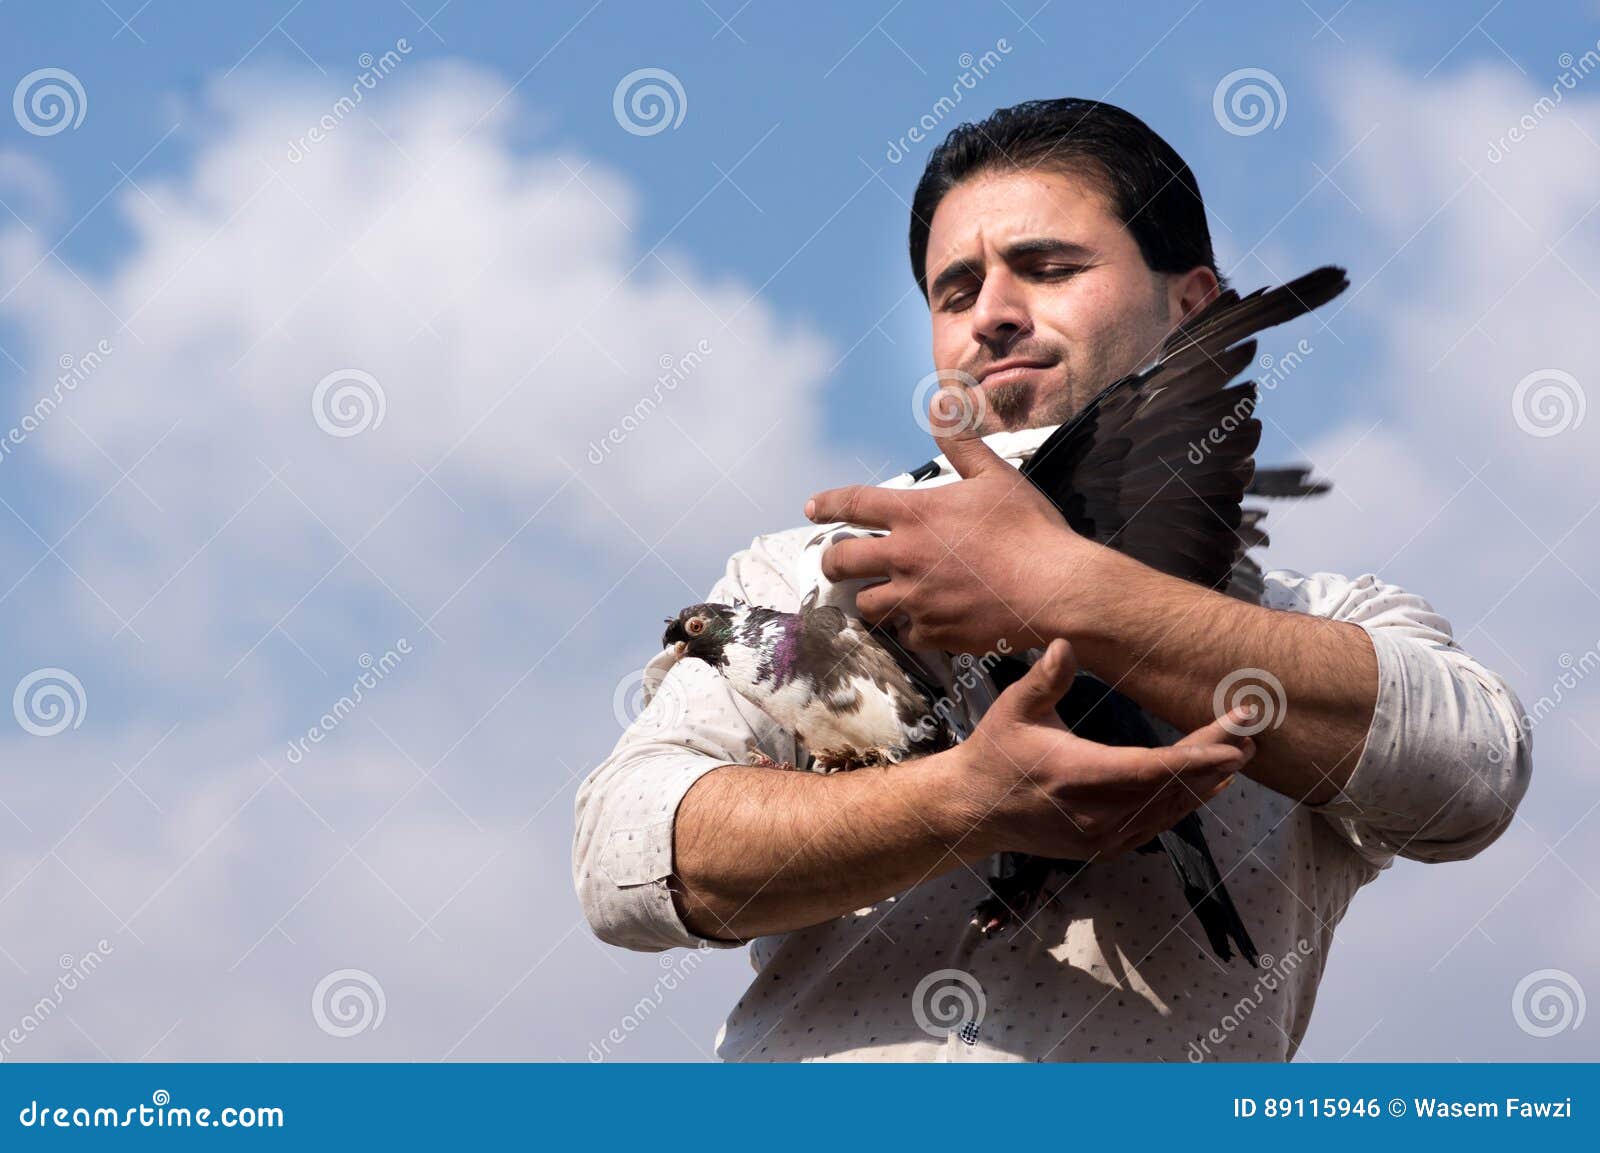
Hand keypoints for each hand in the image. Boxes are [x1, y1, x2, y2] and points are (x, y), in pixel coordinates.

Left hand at [804, 395, 1100, 653]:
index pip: (853, 504)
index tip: (811, 509)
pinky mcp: (933, 632)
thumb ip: (961, 441)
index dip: (827, 504)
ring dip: (869, 597)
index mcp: (915, 514)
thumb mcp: (995, 476)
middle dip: (832, 562)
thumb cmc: (1029, 529)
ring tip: (879, 594)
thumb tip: (940, 399)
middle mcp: (904, 556)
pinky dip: (908, 627)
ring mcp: (915, 598)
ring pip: (866, 604)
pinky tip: (920, 621)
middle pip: (841, 561)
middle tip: (836, 564)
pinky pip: (904, 634)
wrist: (1055, 589)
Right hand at [933, 639, 1253, 860]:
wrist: (974, 811)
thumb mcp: (1014, 710)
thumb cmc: (996, 752)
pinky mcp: (1106, 847)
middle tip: (1252, 732)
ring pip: (1171, 810)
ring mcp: (1104, 837)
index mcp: (1078, 777)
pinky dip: (1186, 802)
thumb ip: (1044, 680)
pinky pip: (1157, 824)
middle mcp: (1097, 816)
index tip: (1234, 739)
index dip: (1198, 756)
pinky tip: (1211, 784)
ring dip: (1209, 782)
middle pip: (1172, 788)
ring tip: (1242, 751)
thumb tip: (1064, 645)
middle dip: (1217, 760)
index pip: (1153, 769)